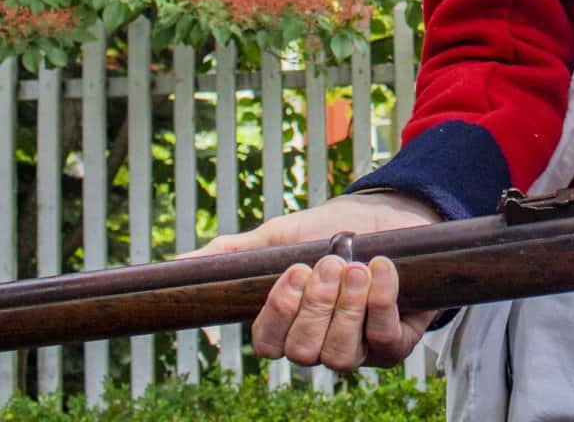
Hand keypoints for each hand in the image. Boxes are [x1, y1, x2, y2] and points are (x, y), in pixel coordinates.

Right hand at [195, 192, 442, 370]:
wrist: (390, 216)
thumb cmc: (329, 231)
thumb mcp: (280, 237)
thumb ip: (234, 254)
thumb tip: (178, 264)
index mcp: (288, 325)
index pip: (267, 343)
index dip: (279, 313)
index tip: (294, 272)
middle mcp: (319, 344)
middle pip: (302, 352)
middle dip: (316, 306)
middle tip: (330, 263)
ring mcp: (358, 349)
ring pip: (339, 356)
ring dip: (347, 308)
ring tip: (356, 267)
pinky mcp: (395, 343)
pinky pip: (385, 342)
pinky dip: (381, 303)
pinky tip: (382, 270)